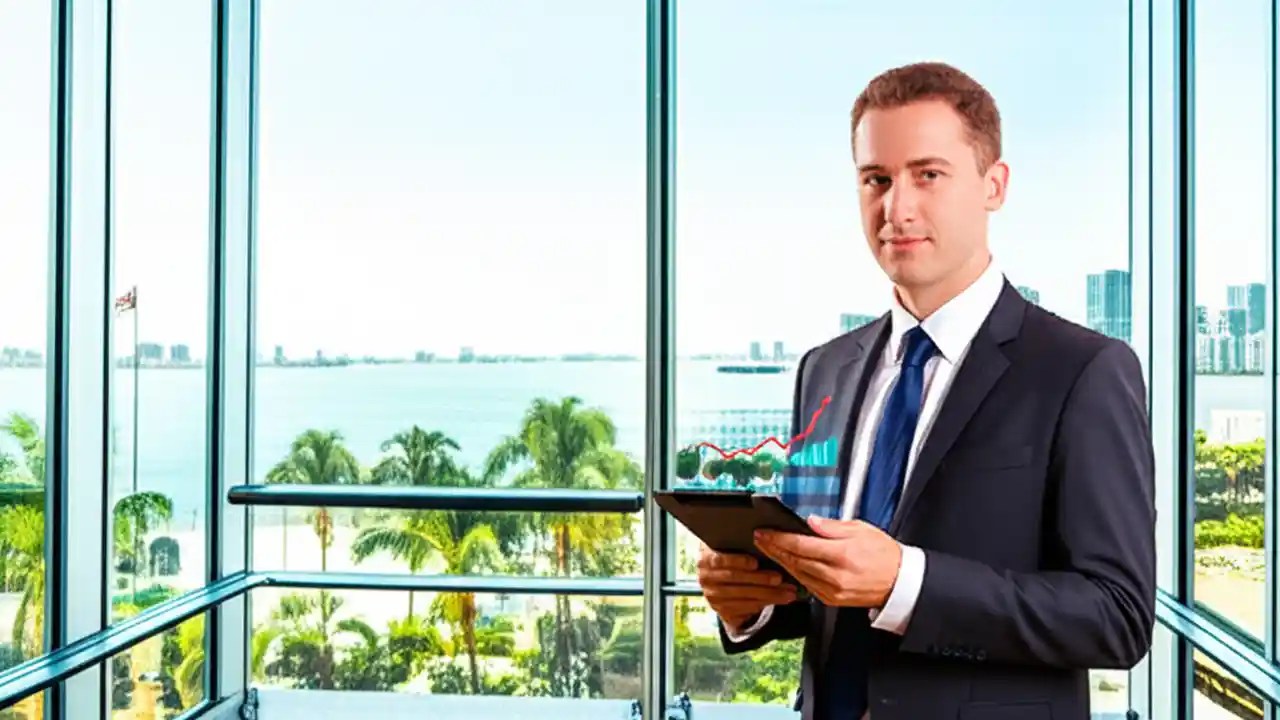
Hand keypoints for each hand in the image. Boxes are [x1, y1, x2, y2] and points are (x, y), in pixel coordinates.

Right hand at [696, 543, 798, 633]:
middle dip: (760, 579)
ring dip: (768, 595)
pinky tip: (778, 600)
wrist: (721, 581)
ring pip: (743, 596)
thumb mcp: (730, 549)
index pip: (719, 560)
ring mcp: (712, 596)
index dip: (738, 561)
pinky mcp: (722, 610)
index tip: (755, 562)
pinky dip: (763, 604)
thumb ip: (742, 546)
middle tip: (779, 578)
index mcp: (706, 558)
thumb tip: (767, 541)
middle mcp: (705, 578)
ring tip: (787, 592)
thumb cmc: (732, 558)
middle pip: (734, 579)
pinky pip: (745, 609)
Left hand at [754, 517, 901, 607]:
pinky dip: (794, 574)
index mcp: (842, 554)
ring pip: (797, 574)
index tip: (765, 531)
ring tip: (768, 549)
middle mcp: (835, 575)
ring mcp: (832, 590)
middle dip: (774, 548)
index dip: (780, 538)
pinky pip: (806, 585)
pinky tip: (785, 564)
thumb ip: (832, 527)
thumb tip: (809, 522)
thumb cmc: (884, 554)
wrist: (900, 582)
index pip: (801, 545)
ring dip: (780, 561)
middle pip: (795, 561)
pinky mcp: (831, 600)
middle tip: (759, 538)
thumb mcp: (861, 530)